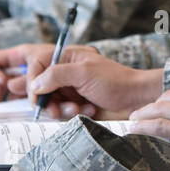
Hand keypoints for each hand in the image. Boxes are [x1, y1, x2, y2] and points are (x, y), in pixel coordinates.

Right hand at [24, 50, 163, 120]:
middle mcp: (65, 71)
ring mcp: (70, 88)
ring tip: (79, 109)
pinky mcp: (75, 103)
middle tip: (56, 110)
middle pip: (39, 86)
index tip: (37, 96)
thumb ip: (56, 75)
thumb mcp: (84, 73)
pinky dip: (72, 113)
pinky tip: (88, 110)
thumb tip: (35, 85)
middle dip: (47, 100)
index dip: (32, 81)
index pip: (36, 64)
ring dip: (62, 109)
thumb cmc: (116, 81)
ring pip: (49, 101)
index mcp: (66, 57)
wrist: (136, 100)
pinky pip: (62, 111)